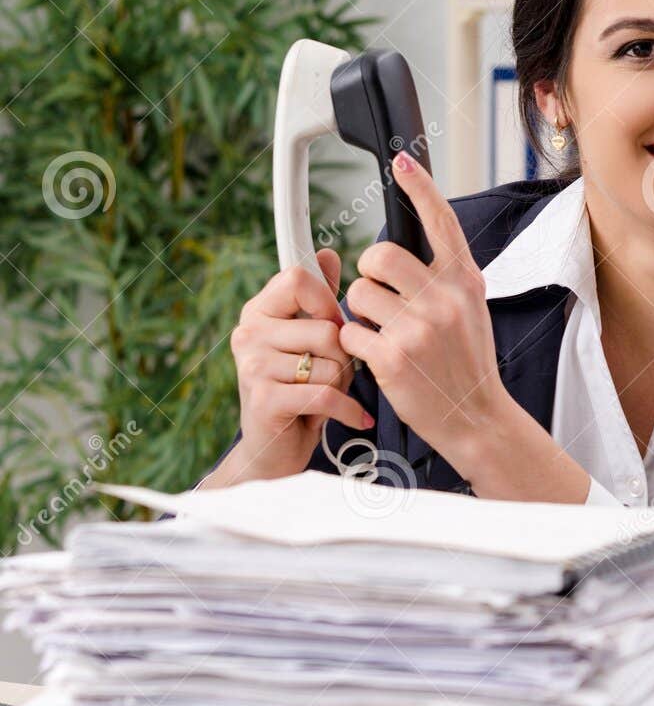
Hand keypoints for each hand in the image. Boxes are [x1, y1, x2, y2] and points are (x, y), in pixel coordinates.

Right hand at [228, 248, 373, 479]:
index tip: (333, 324)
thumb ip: (318, 299)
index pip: (298, 278)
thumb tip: (327, 253)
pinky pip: (326, 393)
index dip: (328, 300)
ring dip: (343, 385)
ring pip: (331, 363)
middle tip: (330, 376)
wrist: (272, 452)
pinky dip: (348, 410)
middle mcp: (249, 334)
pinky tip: (353, 417)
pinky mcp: (265, 400)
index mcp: (258, 312)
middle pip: (327, 328)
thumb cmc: (296, 392)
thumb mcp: (306, 341)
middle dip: (344, 358)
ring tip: (326, 396)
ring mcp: (253, 367)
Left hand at [338, 153, 508, 474]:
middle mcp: (444, 299)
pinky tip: (376, 357)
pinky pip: (350, 332)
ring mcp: (419, 328)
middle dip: (369, 272)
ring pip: (359, 293)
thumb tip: (417, 242)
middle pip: (380, 254)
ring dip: (360, 313)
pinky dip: (355, 345)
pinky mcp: (394, 357)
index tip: (401, 161)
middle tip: (379, 293)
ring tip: (383, 333)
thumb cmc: (468, 364)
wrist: (476, 417)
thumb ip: (447, 278)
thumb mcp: (471, 310)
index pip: (440, 222)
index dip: (419, 187)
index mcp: (464, 282)